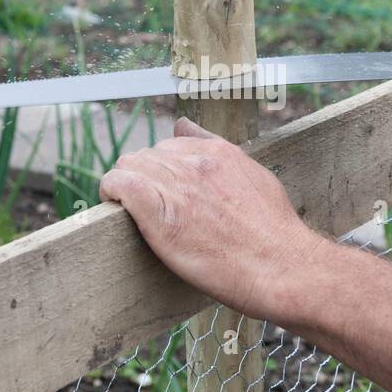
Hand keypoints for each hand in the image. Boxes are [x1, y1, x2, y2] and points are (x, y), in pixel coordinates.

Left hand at [99, 117, 326, 320]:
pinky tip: (116, 206)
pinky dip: (112, 192)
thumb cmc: (273, 232)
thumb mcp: (255, 177)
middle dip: (143, 176)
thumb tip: (186, 126)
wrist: (279, 265)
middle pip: (146, 155)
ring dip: (126, 185)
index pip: (170, 143)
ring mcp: (176, 184)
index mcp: (217, 151)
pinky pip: (119, 185)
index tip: (164, 190)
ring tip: (131, 209)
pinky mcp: (158, 211)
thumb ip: (218, 149)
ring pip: (128, 166)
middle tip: (148, 206)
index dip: (163, 168)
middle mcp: (194, 161)